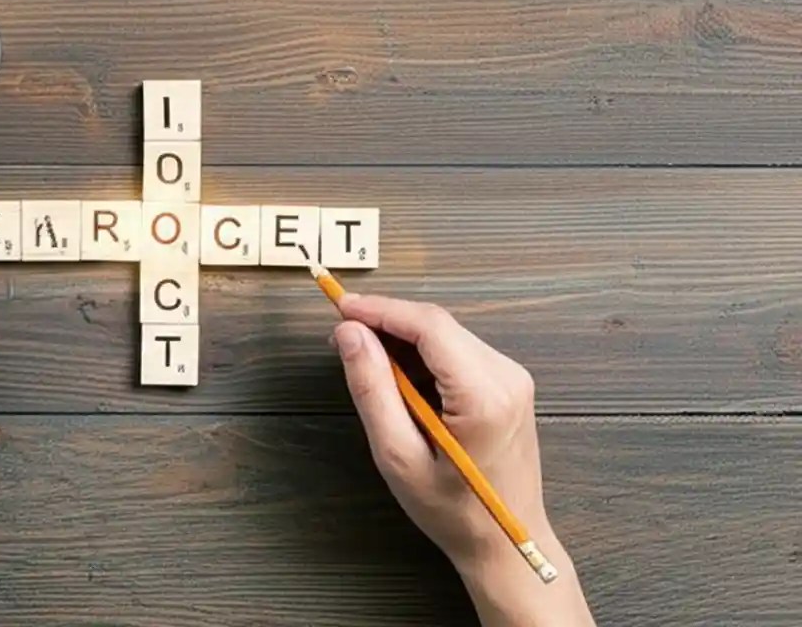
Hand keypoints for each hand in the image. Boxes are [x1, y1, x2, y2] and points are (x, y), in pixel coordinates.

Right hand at [333, 293, 593, 626]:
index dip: (380, 309)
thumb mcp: (398, 456)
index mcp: (484, 395)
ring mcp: (511, 378)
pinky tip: (397, 377)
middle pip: (437, 324)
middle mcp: (506, 377)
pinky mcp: (508, 384)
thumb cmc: (454, 511)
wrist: (505, 543)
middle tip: (341, 338)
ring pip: (445, 334)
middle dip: (386, 322)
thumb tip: (350, 335)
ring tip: (363, 360)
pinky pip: (457, 351)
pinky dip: (422, 354)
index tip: (340, 307)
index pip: (428, 325)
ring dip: (402, 338)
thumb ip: (372, 390)